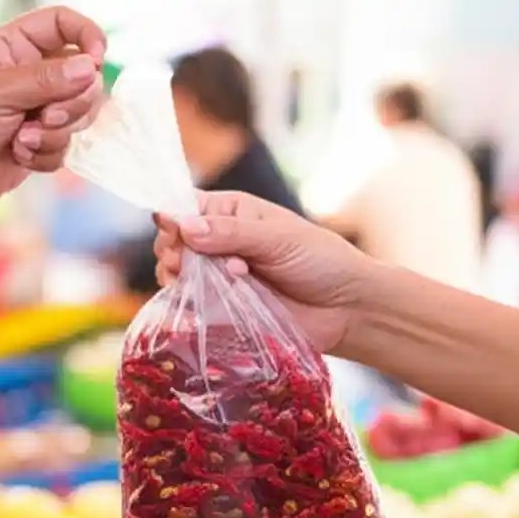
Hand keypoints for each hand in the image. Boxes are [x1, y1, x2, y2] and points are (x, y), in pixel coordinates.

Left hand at [0, 7, 105, 212]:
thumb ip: (46, 78)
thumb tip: (92, 67)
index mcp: (13, 47)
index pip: (62, 24)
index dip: (86, 36)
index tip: (96, 60)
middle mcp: (29, 74)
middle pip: (83, 74)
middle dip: (72, 100)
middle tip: (46, 116)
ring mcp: (36, 109)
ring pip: (79, 113)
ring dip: (56, 131)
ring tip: (23, 141)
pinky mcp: (40, 142)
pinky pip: (67, 144)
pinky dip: (46, 153)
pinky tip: (18, 156)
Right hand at [153, 191, 378, 352]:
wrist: (346, 310)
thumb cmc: (321, 262)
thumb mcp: (278, 239)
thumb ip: (230, 233)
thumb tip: (181, 224)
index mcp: (231, 212)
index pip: (184, 207)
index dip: (173, 221)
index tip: (177, 238)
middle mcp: (218, 241)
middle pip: (172, 242)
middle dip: (175, 253)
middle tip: (190, 265)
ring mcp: (216, 275)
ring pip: (174, 273)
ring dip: (184, 279)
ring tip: (211, 285)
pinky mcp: (218, 307)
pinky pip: (188, 304)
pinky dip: (190, 304)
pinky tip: (210, 303)